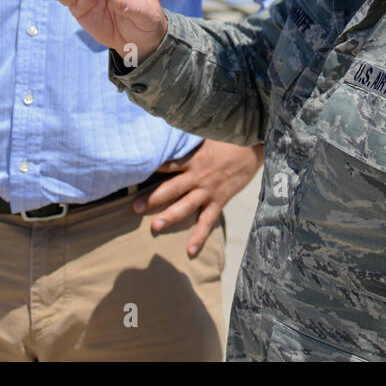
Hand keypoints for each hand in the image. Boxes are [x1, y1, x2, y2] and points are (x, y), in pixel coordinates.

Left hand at [133, 140, 264, 257]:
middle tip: (135, 207)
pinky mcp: (219, 201)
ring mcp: (208, 191)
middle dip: (152, 198)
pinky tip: (190, 251)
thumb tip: (168, 134)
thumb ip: (187, 141)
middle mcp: (197, 176)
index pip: (166, 164)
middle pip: (171, 188)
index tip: (132, 174)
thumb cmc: (227, 140)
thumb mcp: (205, 135)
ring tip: (154, 226)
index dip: (150, 168)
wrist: (253, 148)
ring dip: (170, 216)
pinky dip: (199, 236)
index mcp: (192, 159)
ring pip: (186, 206)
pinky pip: (207, 221)